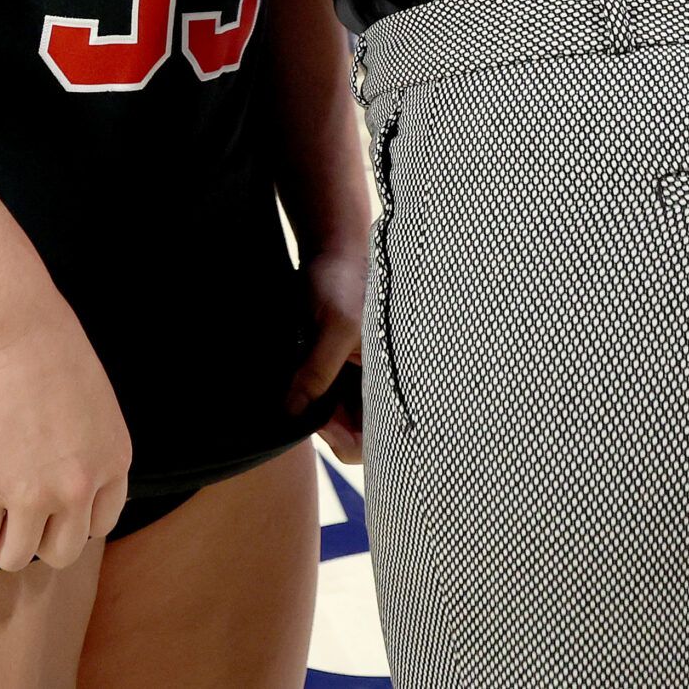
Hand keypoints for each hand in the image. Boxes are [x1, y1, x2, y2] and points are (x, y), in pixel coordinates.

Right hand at [0, 304, 130, 571]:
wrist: (8, 328)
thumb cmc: (50, 347)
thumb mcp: (96, 405)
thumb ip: (91, 449)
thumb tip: (70, 485)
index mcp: (113, 463)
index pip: (101, 525)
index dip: (73, 518)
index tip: (53, 505)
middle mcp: (79, 488)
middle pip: (62, 552)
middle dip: (40, 538)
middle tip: (20, 513)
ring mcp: (32, 494)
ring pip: (17, 557)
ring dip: (4, 541)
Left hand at [287, 247, 365, 464]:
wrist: (332, 248)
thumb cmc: (343, 280)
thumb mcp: (333, 327)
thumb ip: (316, 374)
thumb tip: (292, 415)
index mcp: (397, 378)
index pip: (377, 440)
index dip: (343, 436)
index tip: (319, 414)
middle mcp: (383, 383)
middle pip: (355, 433)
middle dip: (328, 424)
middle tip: (301, 398)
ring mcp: (362, 377)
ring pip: (339, 417)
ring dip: (317, 409)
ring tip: (299, 383)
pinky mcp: (344, 366)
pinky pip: (329, 397)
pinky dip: (312, 394)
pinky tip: (299, 377)